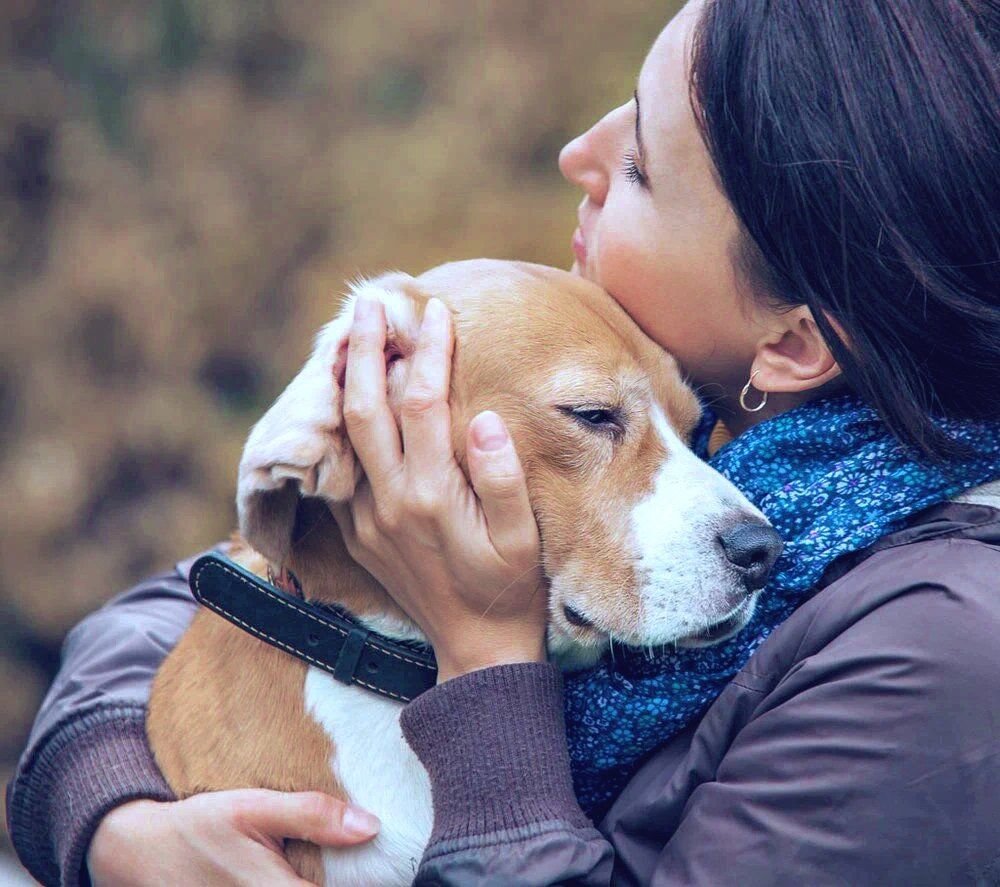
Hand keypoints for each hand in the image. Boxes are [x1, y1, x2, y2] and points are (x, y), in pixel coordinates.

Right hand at [87, 790, 379, 885]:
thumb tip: (371, 826)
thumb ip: (313, 815)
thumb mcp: (254, 807)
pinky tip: (297, 874)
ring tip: (325, 868)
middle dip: (340, 880)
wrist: (139, 853)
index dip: (366, 879)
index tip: (380, 866)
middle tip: (352, 860)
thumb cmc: (199, 827)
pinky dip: (296, 886)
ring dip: (316, 880)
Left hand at [332, 297, 546, 681]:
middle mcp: (389, 502)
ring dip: (344, 381)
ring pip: (344, 435)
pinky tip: (346, 399)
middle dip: (366, 349)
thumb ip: (502, 477)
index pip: (422, 403)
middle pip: (366, 408)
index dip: (429, 352)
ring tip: (346, 336)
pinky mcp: (357, 532)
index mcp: (432, 496)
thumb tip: (482, 418)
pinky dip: (339, 425)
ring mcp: (366, 518)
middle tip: (368, 303)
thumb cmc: (509, 589)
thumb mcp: (522, 538)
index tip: (438, 313)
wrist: (474, 650)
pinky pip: (339, 467)